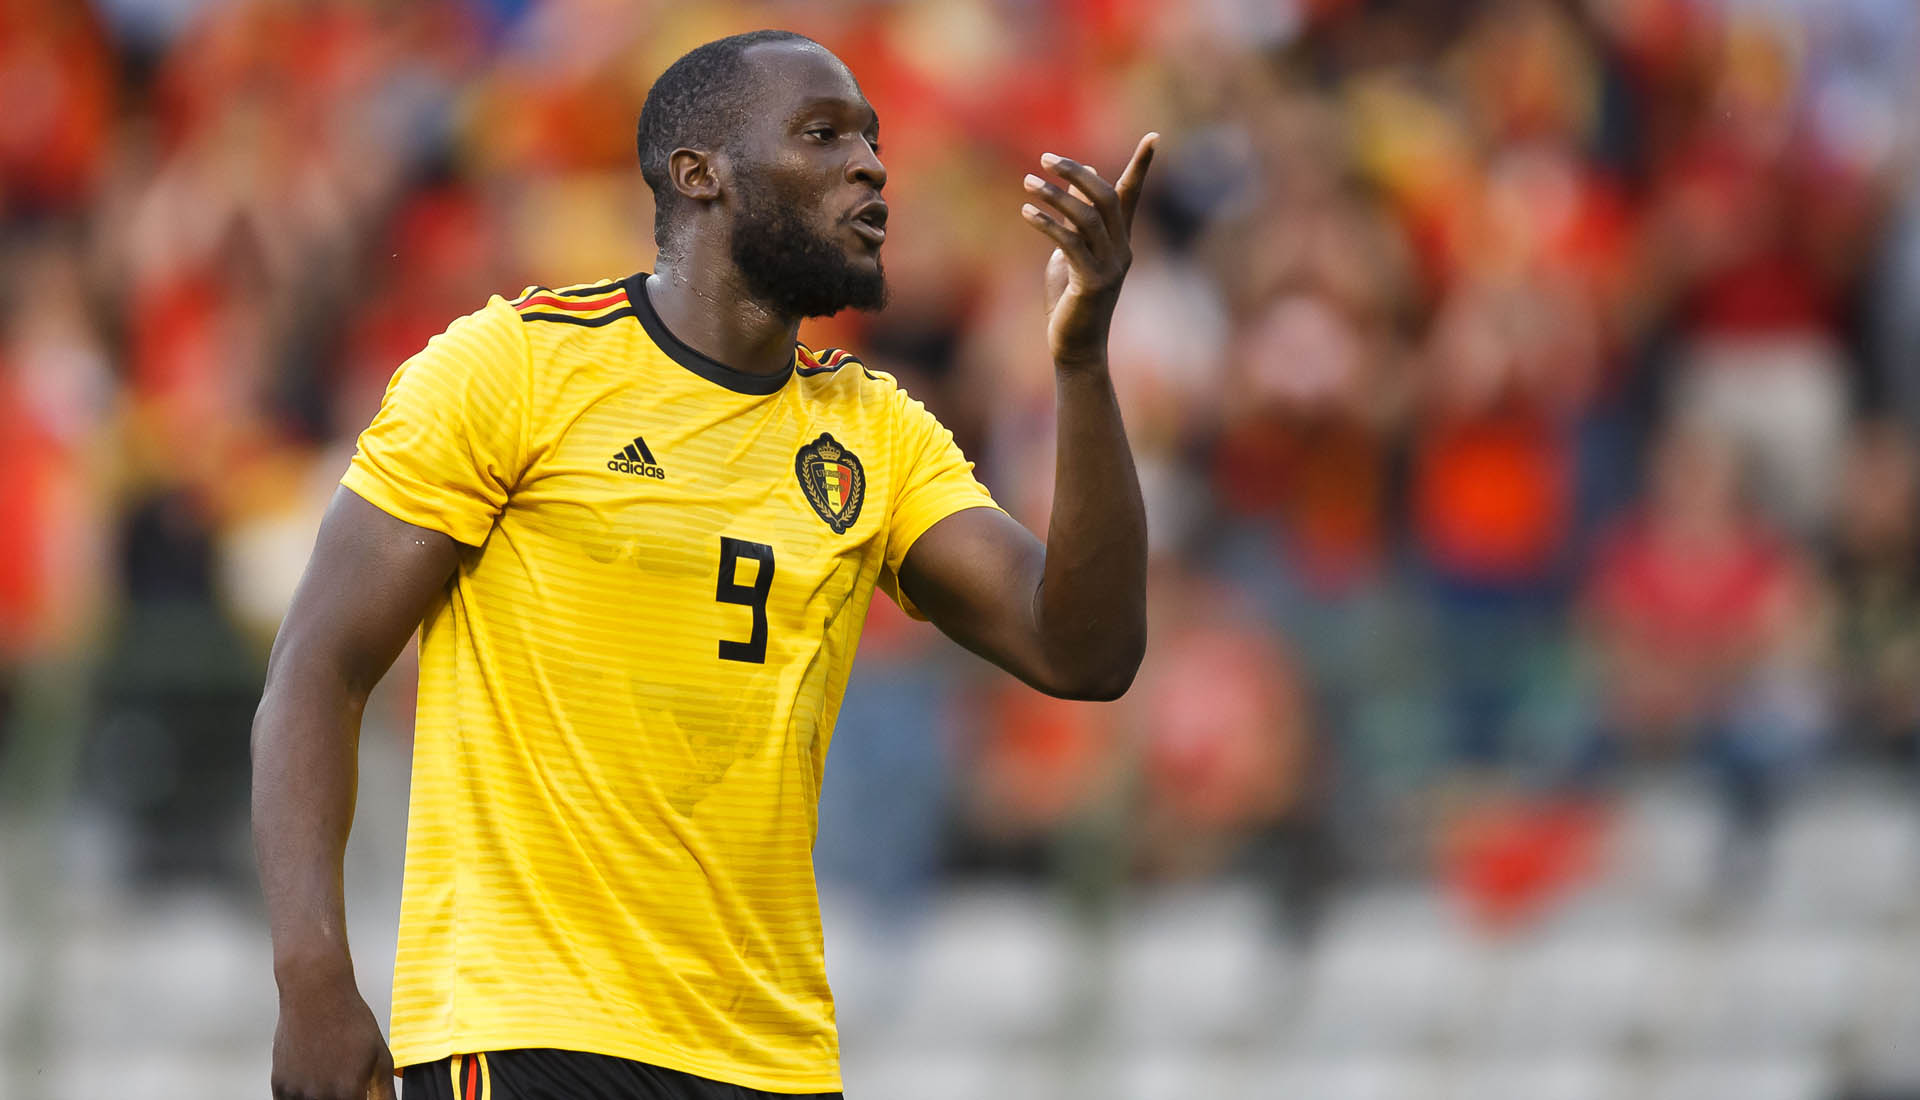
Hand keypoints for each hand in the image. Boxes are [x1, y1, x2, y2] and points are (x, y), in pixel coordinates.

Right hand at [270, 972, 395, 1099]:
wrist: (316, 995)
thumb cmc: (349, 1020)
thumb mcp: (381, 1057)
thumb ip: (385, 1093)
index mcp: (348, 1093)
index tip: (362, 1098)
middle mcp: (320, 1097)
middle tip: (345, 1084)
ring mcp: (296, 1093)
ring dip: (322, 1099)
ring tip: (330, 1076)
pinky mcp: (279, 1086)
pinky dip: (302, 1098)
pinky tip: (314, 1080)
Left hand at [1020, 132, 1158, 370]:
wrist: (1075, 349)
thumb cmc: (1069, 304)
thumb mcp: (1070, 258)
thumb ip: (1073, 227)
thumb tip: (1071, 192)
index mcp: (1120, 242)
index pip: (1131, 196)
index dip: (1142, 167)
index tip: (1153, 137)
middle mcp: (1121, 251)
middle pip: (1106, 198)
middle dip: (1078, 173)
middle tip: (1045, 158)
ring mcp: (1110, 268)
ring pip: (1087, 218)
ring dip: (1055, 196)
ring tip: (1028, 183)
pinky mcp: (1092, 283)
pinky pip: (1070, 244)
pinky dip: (1048, 224)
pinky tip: (1028, 213)